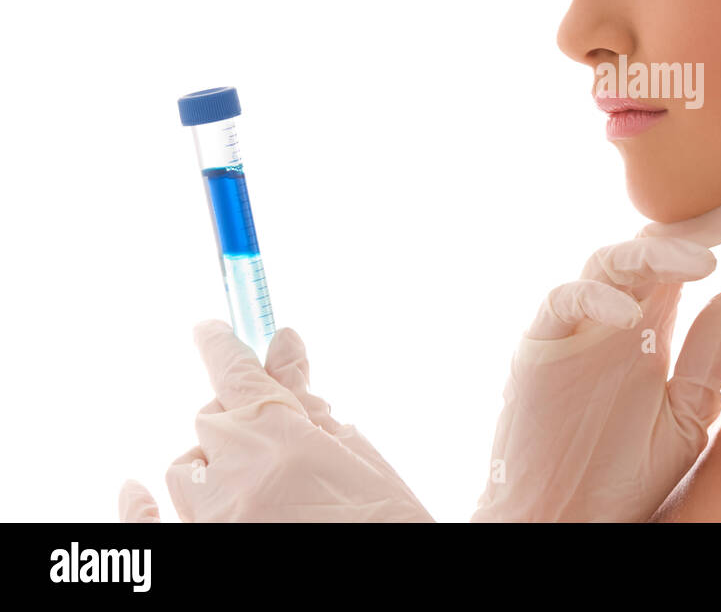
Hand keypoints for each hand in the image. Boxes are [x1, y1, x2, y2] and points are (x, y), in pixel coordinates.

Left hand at [119, 321, 432, 521]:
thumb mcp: (361, 459)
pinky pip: (144, 522)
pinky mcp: (200, 551)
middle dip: (240, 416)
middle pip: (212, 418)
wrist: (393, 583)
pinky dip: (139, 504)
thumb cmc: (386, 524)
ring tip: (254, 482)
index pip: (236, 374)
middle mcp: (238, 478)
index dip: (221, 345)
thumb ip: (310, 402)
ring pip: (186, 467)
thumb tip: (284, 343)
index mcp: (285, 443)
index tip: (210, 329)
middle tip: (276, 432)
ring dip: (213, 463)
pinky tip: (135, 489)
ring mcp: (213, 522)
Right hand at [471, 189, 720, 521]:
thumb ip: (708, 362)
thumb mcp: (686, 421)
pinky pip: (562, 301)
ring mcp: (575, 326)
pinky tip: (631, 316)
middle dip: (698, 222)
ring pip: (609, 259)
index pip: (685, 256)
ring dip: (656, 253)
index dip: (720, 226)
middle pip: (651, 243)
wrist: (566, 524)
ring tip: (703, 262)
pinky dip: (594, 300)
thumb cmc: (621, 477)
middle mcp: (614, 314)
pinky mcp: (538, 347)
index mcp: (652, 324)